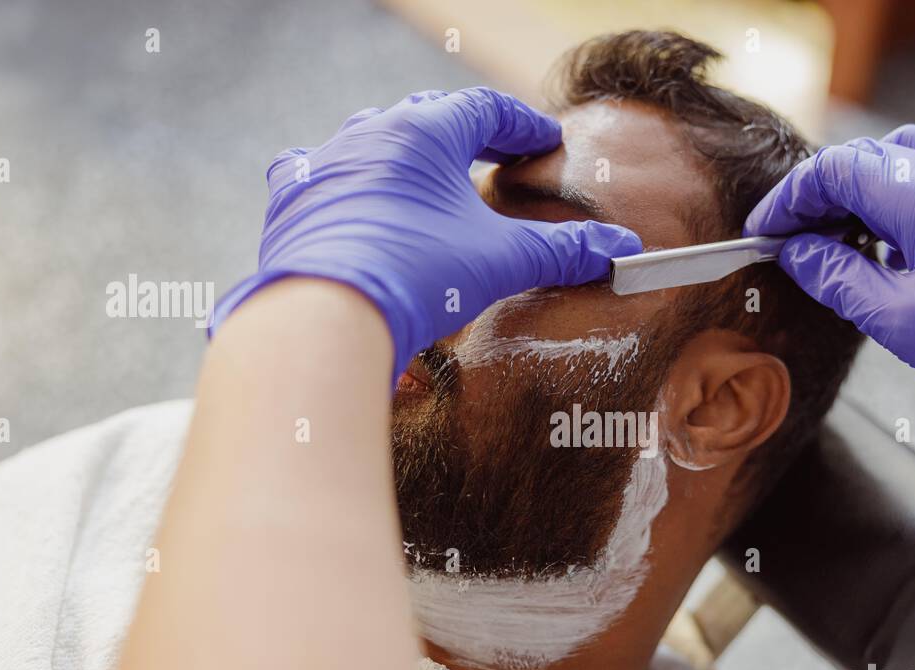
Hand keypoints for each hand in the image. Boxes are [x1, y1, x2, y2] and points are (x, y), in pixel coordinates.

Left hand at [210, 88, 641, 380]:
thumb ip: (562, 251)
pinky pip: (316, 173)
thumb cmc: (419, 276)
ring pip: (370, 140)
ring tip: (426, 174)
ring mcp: (324, 164)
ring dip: (403, 152)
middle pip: (427, 117)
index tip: (543, 141)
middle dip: (465, 133)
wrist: (328, 315)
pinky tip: (348, 193)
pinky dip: (342, 179)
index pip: (484, 110)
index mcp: (424, 132)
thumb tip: (622, 250)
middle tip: (493, 152)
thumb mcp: (502, 261)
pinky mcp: (291, 201)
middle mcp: (369, 133)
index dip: (520, 125)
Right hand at [744, 125, 914, 418]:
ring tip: (826, 246)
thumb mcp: (900, 320)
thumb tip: (797, 257)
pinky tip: (875, 249)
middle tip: (787, 244)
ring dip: (850, 198)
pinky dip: (884, 205)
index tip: (763, 234)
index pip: (833, 171)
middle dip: (814, 197)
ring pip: (890, 166)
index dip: (788, 200)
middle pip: (859, 161)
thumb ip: (839, 280)